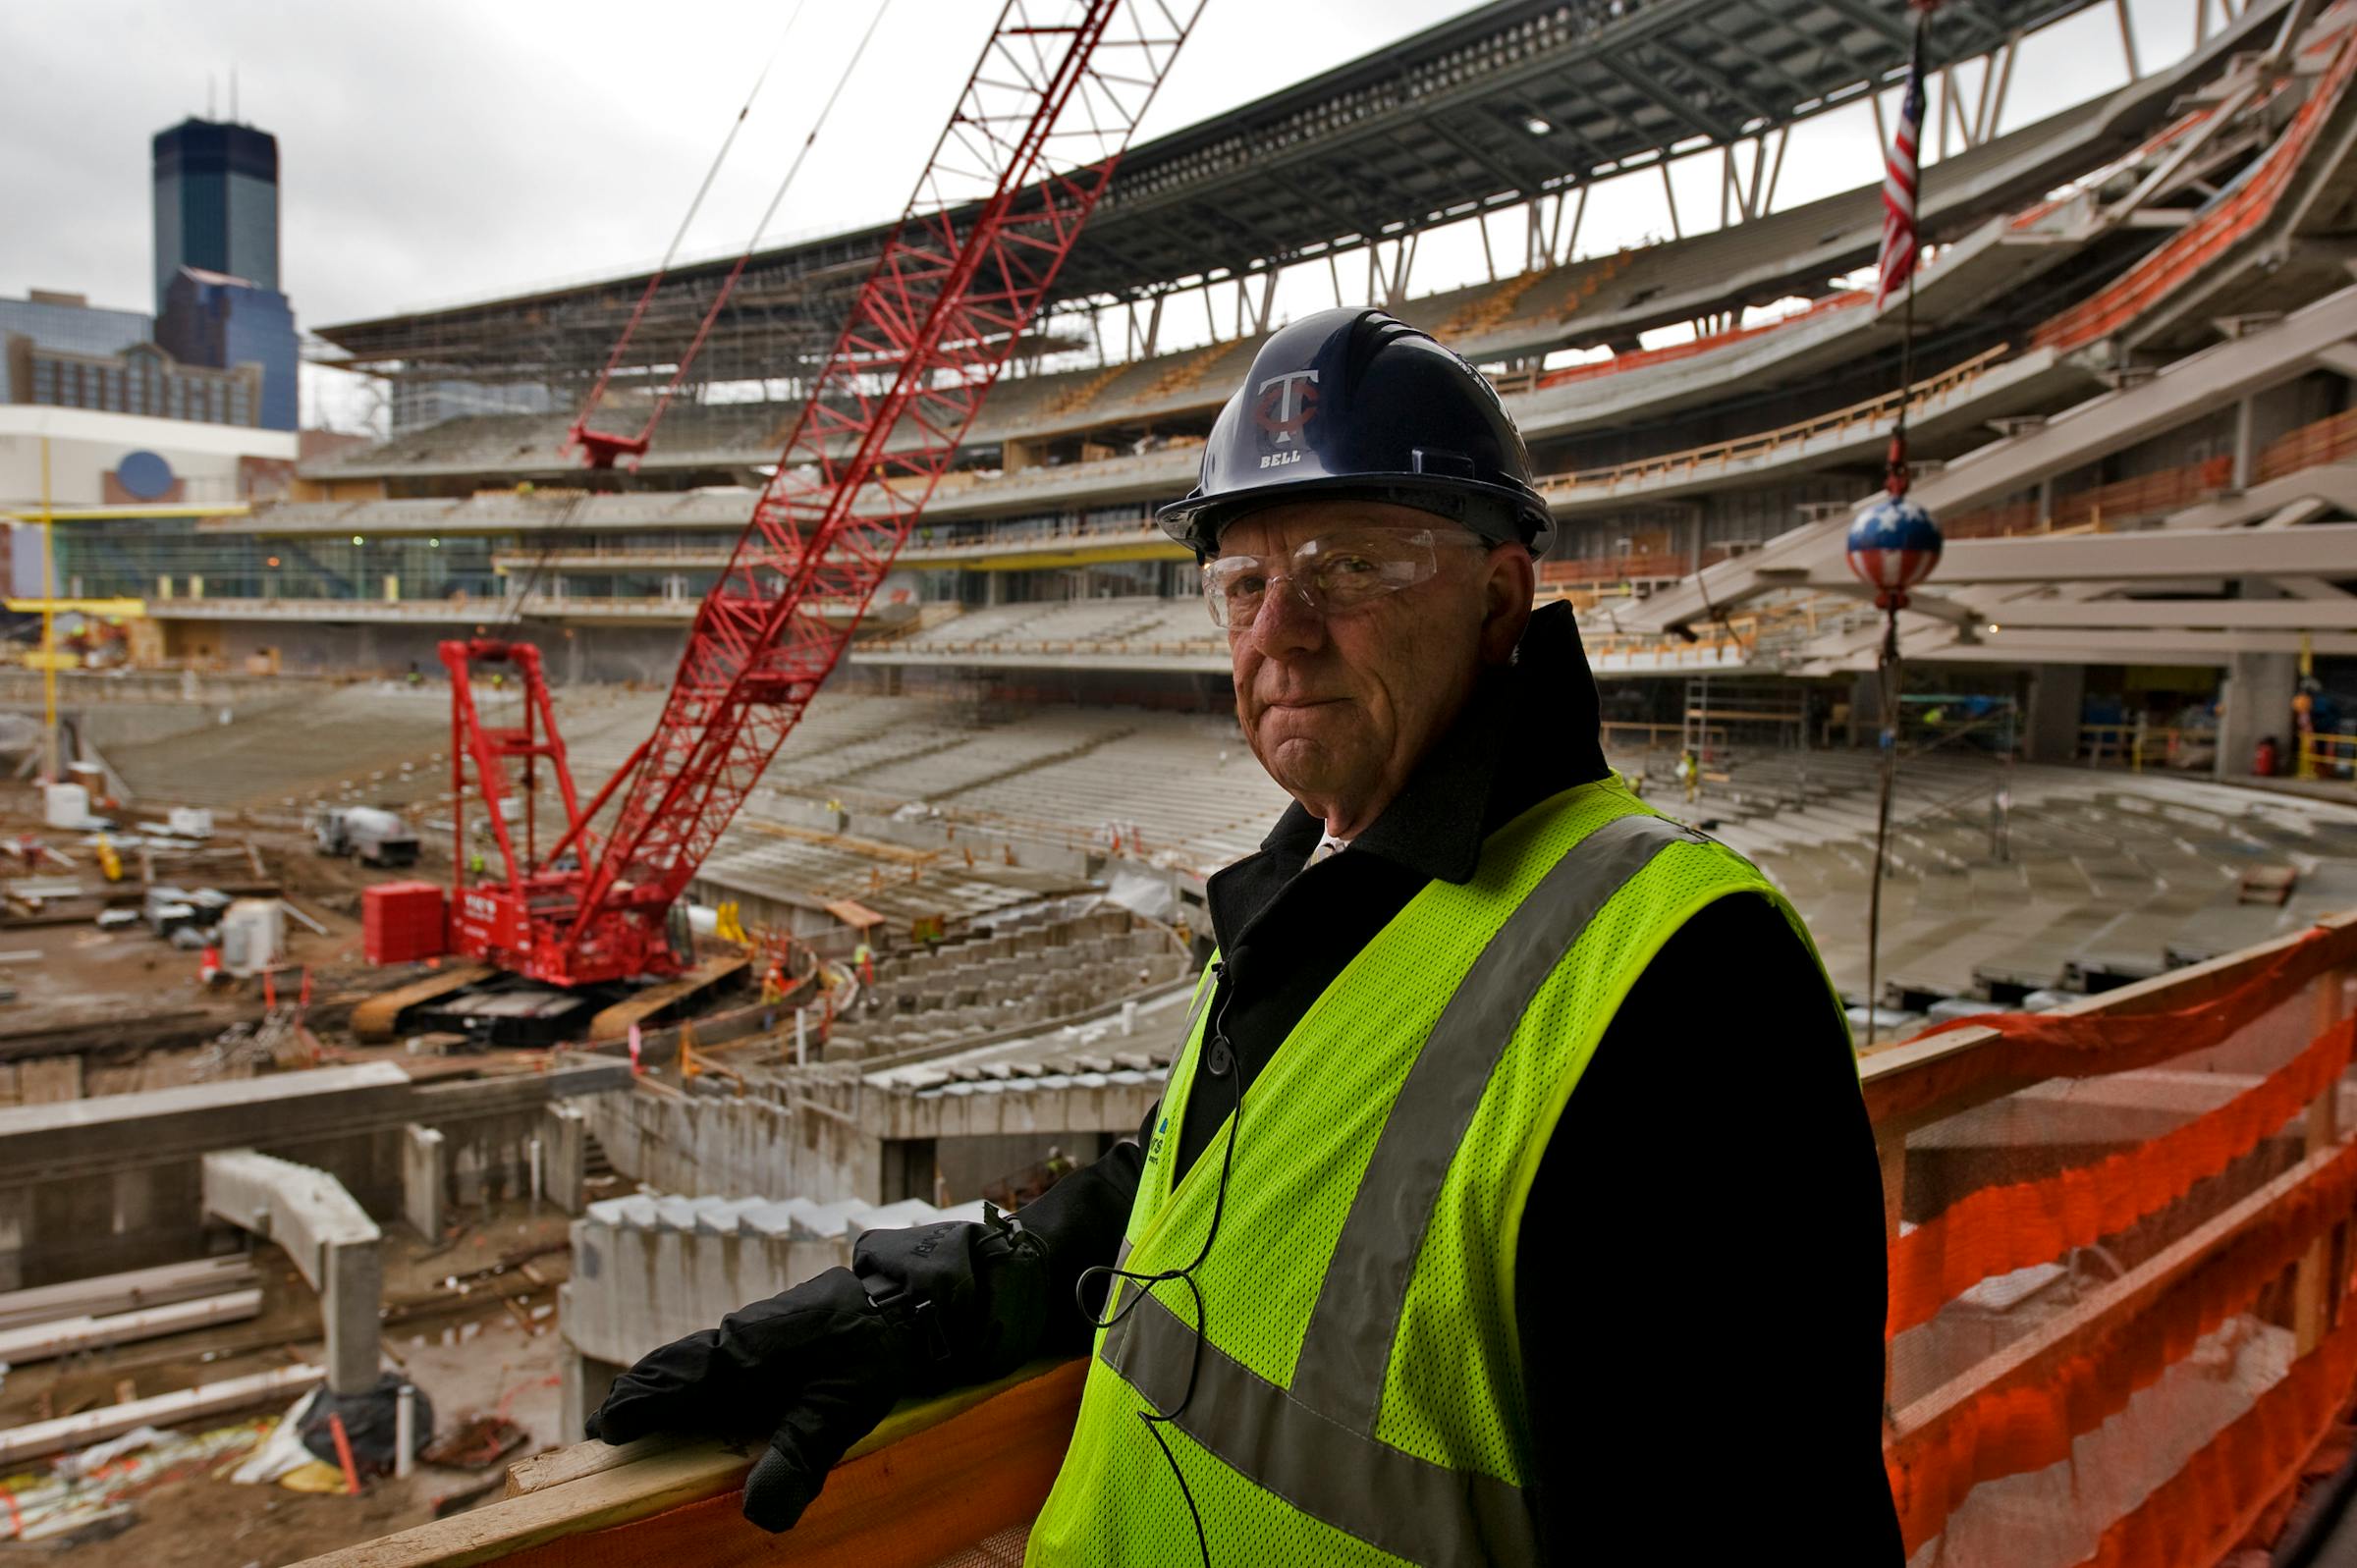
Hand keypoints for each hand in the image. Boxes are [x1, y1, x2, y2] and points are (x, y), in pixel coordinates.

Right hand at [583, 1268, 904, 1531]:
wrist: (904, 1299)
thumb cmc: (871, 1353)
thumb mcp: (841, 1412)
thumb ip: (798, 1460)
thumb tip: (757, 1514)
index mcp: (743, 1355)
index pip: (672, 1379)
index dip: (634, 1405)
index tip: (605, 1431)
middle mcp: (738, 1336)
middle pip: (672, 1365)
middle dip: (639, 1396)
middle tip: (609, 1428)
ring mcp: (752, 1329)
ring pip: (694, 1357)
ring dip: (665, 1385)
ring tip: (644, 1416)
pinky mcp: (769, 1331)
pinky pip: (717, 1354)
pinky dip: (695, 1377)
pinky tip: (704, 1398)